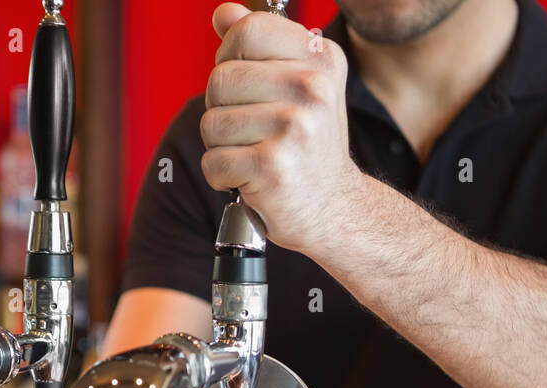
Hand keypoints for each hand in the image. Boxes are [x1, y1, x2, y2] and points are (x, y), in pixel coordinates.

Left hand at [200, 2, 358, 253]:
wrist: (334, 209)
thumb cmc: (308, 146)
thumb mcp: (297, 86)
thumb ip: (260, 45)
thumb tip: (223, 13)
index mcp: (320, 60)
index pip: (246, 30)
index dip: (229, 57)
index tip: (243, 84)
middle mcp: (312, 89)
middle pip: (220, 79)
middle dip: (222, 109)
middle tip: (251, 131)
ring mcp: (294, 128)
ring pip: (211, 123)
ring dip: (221, 147)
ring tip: (254, 156)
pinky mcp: (273, 167)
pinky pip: (213, 162)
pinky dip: (222, 177)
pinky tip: (251, 179)